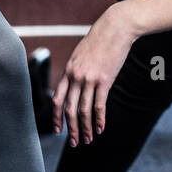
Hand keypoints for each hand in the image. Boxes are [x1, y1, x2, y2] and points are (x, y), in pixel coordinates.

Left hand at [52, 6, 138, 146]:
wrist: (115, 28)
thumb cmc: (100, 40)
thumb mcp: (82, 54)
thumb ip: (77, 69)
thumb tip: (76, 82)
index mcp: (68, 71)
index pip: (57, 99)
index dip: (56, 117)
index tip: (58, 130)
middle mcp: (76, 77)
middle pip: (69, 109)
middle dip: (71, 129)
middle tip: (73, 142)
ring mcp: (90, 79)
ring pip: (83, 110)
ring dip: (85, 128)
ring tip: (88, 139)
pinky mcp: (105, 80)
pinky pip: (99, 105)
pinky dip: (99, 119)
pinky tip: (101, 128)